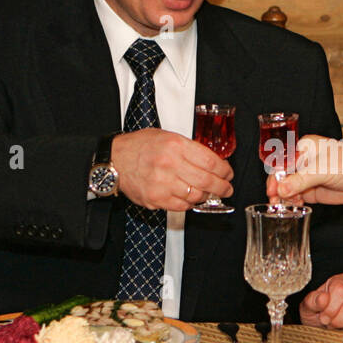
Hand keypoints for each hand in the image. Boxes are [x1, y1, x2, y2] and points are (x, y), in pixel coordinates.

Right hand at [111, 129, 232, 210]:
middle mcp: (170, 164)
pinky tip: (192, 198)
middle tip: (227, 188)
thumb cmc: (139, 146)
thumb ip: (189, 148)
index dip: (224, 170)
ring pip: (196, 196)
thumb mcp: (167, 136)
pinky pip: (182, 206)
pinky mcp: (156, 198)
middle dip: (222, 187)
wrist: (114, 159)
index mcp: (175, 146)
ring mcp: (162, 183)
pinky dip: (191, 204)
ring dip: (207, 196)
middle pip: (207, 181)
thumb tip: (212, 161)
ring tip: (209, 193)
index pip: (211, 161)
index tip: (228, 173)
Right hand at [270, 135, 342, 205]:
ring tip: (283, 204)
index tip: (272, 187)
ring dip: (283, 196)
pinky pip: (296, 196)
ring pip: (287, 187)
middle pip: (282, 174)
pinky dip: (292, 201)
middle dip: (277, 187)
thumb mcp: (323, 170)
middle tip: (274, 198)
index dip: (275, 174)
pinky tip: (294, 204)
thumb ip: (301, 180)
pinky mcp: (312, 190)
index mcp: (305, 147)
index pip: (283, 159)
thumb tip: (281, 189)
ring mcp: (307, 176)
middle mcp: (304, 161)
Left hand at [299, 274, 342, 329]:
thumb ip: (313, 301)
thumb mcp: (309, 307)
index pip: (340, 290)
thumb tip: (322, 298)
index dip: (331, 308)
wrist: (330, 321)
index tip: (324, 317)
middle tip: (332, 324)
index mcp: (341, 281)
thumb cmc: (320, 312)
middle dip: (339, 320)